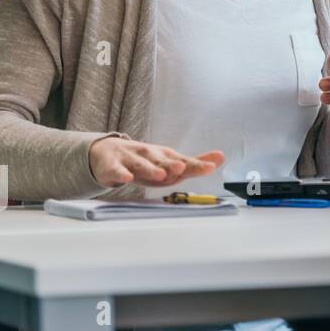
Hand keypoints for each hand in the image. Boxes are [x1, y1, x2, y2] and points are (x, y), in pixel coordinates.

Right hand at [88, 138, 224, 187]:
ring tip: (161, 174)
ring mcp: (131, 160)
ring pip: (141, 165)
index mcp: (165, 157)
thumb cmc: (145, 160)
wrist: (108, 152)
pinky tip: (126, 178)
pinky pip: (116, 171)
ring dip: (151, 169)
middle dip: (173, 165)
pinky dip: (120, 174)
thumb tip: (221, 157)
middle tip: (182, 168)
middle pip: (163, 161)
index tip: (210, 167)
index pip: (183, 161)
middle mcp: (150, 156)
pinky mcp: (112, 166)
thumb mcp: (169, 162)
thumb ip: (194, 163)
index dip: (196, 165)